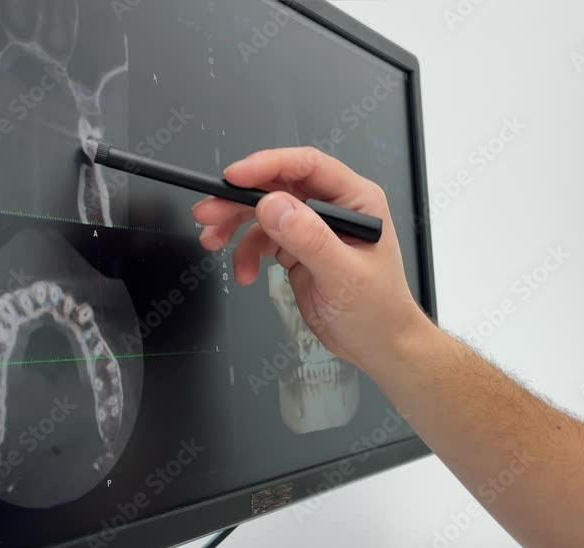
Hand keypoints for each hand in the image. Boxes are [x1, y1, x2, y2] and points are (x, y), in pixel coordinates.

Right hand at [192, 147, 429, 372]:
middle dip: (240, 198)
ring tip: (212, 241)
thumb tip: (271, 204)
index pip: (307, 166)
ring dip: (235, 225)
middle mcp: (333, 207)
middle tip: (206, 211)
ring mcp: (313, 228)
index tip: (234, 177)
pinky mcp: (298, 249)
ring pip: (265, 211)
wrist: (377, 345)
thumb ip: (309, 238)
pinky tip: (244, 273)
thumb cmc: (376, 310)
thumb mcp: (343, 274)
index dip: (268, 165)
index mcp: (355, 200)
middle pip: (278, 186)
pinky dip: (246, 252)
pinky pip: (263, 239)